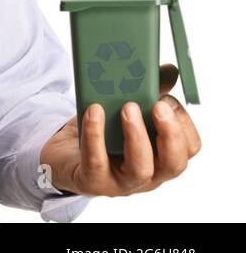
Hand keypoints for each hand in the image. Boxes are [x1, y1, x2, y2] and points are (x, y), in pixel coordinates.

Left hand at [39, 64, 201, 197]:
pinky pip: (96, 161)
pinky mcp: (93, 181)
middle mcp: (149, 175)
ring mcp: (122, 183)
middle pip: (174, 164)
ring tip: (128, 107)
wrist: (64, 156)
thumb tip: (170, 69)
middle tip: (158, 106)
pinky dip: (95, 135)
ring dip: (137, 135)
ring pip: (140, 168)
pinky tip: (94, 111)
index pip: (189, 148)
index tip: (167, 100)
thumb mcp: (125, 112)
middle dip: (170, 134)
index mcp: (162, 157)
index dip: (183, 124)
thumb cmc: (102, 134)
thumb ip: (148, 93)